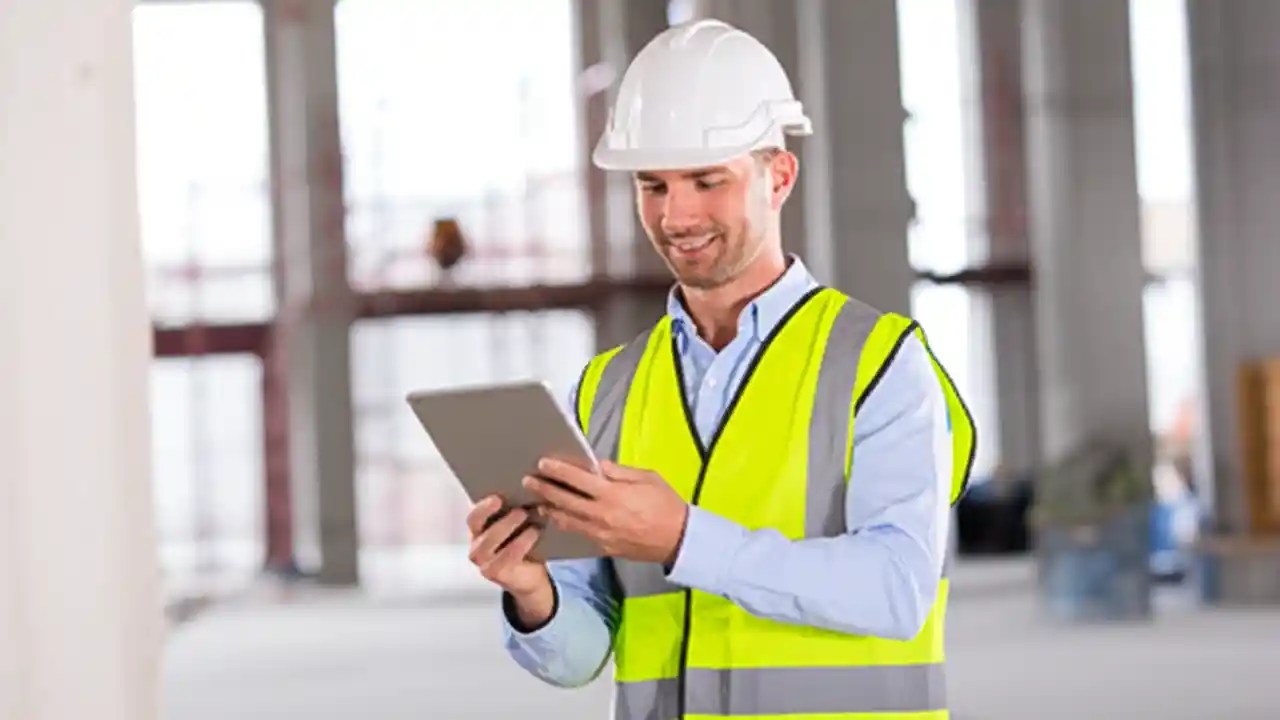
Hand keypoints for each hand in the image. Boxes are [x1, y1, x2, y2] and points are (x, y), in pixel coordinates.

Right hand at [465, 495, 549, 601]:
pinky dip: (521, 545)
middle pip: (482, 531)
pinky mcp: (494, 573)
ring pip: (490, 544)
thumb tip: (526, 490)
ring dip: (511, 531)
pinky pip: (505, 558)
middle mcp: (476, 546)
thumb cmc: (523, 543)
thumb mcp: (518, 525)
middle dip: (502, 520)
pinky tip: (533, 534)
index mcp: (478, 530)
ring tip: (532, 525)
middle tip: (522, 512)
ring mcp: (483, 562)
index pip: (474, 517)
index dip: (484, 507)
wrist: (531, 575)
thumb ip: (514, 510)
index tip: (498, 498)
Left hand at [523, 458, 688, 564]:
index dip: (558, 470)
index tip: (543, 463)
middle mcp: (602, 515)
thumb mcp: (647, 478)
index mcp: (613, 494)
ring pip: (567, 520)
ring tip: (538, 501)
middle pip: (564, 501)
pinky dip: (566, 524)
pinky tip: (558, 518)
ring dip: (550, 509)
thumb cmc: (667, 505)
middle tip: (529, 481)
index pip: (578, 479)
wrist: (679, 539)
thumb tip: (597, 466)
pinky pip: (578, 534)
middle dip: (544, 489)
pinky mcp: (603, 547)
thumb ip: (619, 472)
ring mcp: (601, 534)